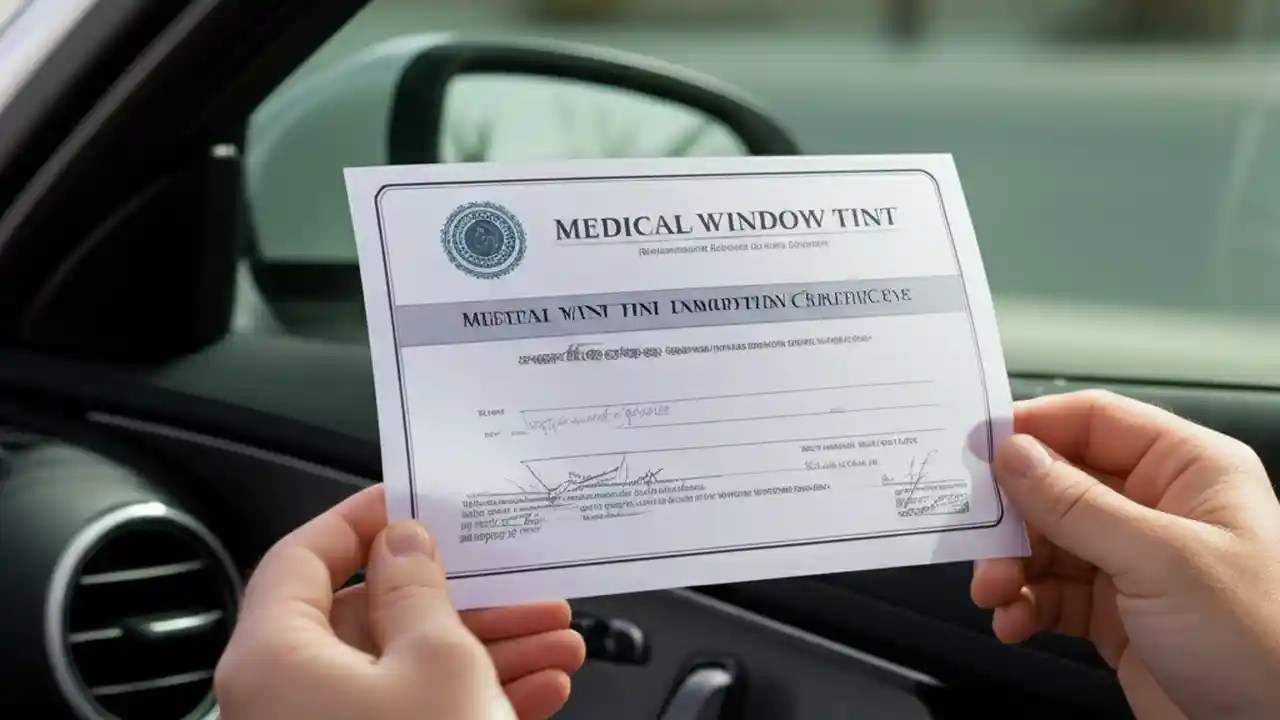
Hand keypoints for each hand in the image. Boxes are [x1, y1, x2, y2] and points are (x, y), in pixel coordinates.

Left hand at [215, 485, 585, 719]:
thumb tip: (402, 541)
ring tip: (557, 640)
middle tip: (519, 582)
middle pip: (372, 619)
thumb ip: (418, 585)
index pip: (303, 556)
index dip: (360, 519)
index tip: (412, 498)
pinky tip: (540, 690)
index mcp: (274, 656)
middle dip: (462, 599)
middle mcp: (286, 699)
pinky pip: (414, 718)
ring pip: (404, 672)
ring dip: (485, 650)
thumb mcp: (435, 659)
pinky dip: (474, 699)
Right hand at [972, 390, 1279, 719]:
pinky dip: (1024, 605)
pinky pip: (1051, 593)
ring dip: (1011, 566)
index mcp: (1191, 470)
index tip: (977, 447)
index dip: (1034, 428)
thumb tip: (1016, 456)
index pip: (1096, 421)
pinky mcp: (1119, 615)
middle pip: (1059, 484)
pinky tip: (1015, 620)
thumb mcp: (1162, 560)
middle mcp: (1161, 509)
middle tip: (979, 538)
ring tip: (996, 591)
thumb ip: (1079, 504)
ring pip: (1047, 542)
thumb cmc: (1266, 644)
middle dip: (1013, 515)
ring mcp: (1138, 564)